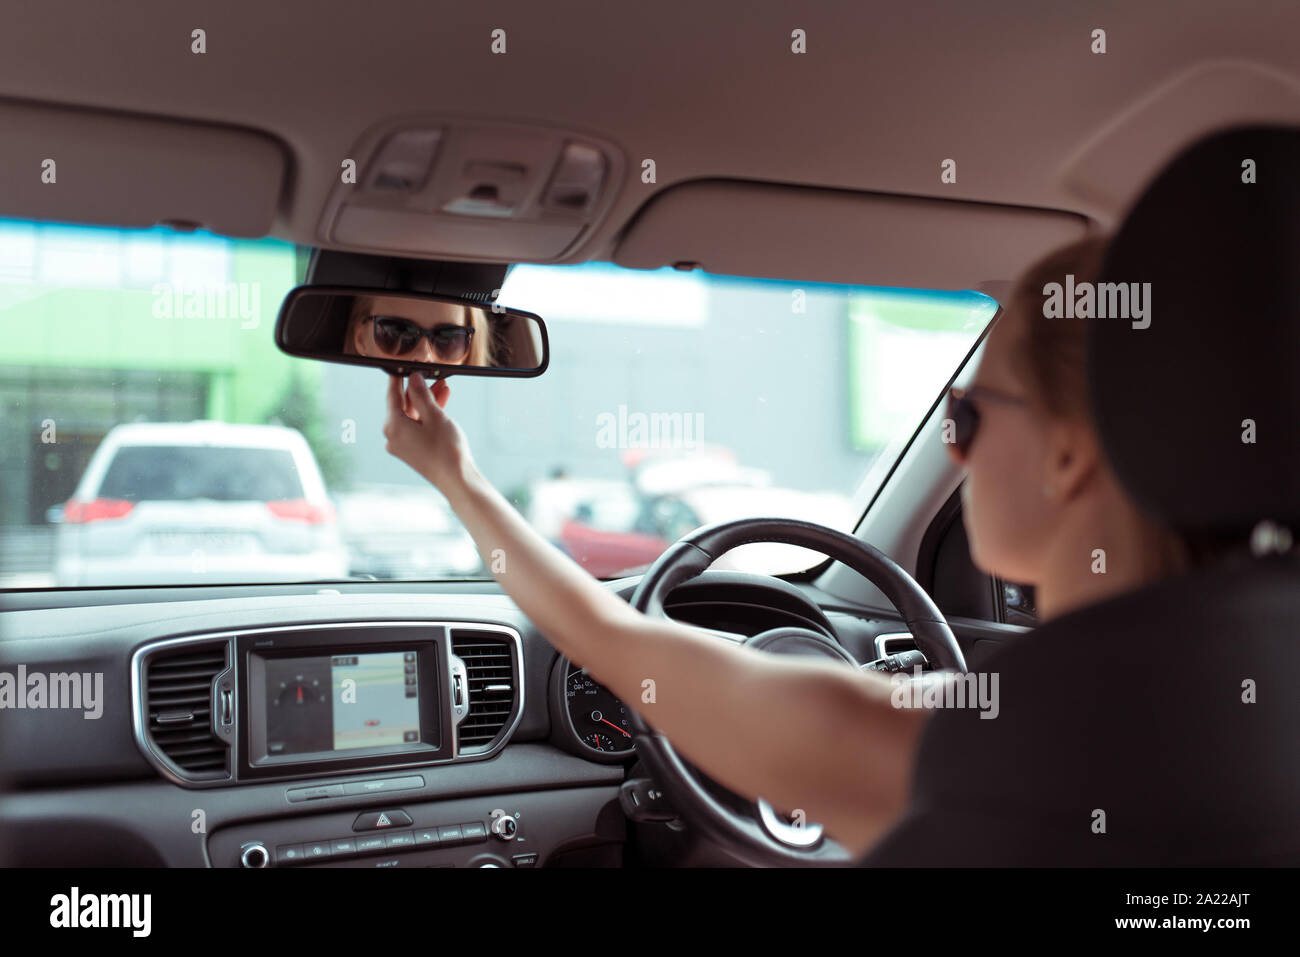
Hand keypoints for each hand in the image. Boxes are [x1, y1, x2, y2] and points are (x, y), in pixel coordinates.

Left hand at [382, 372, 473, 491]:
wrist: (456, 479)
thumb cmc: (446, 450)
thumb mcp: (434, 415)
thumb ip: (421, 394)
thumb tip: (413, 379)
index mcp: (393, 426)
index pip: (392, 395)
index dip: (399, 378)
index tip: (404, 366)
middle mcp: (393, 436)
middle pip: (403, 405)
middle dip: (420, 391)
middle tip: (433, 377)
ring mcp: (402, 445)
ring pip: (412, 416)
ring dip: (426, 402)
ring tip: (443, 389)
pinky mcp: (412, 451)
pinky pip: (416, 427)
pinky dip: (427, 417)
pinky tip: (441, 406)